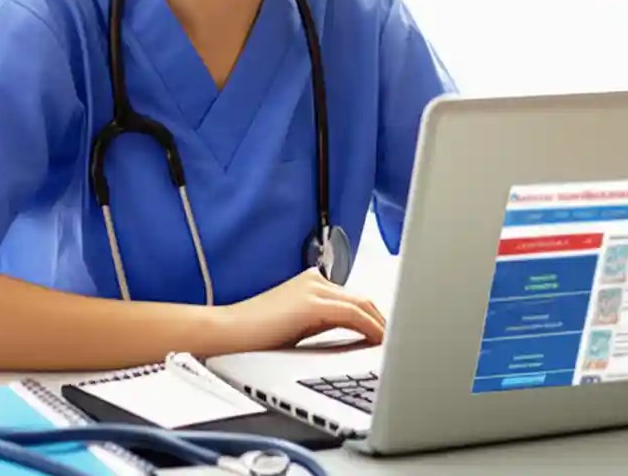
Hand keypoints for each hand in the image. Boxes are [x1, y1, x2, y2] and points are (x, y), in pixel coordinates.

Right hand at [220, 268, 385, 351]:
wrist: (225, 335)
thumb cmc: (254, 338)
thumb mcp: (296, 329)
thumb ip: (324, 326)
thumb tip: (356, 340)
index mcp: (311, 284)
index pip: (356, 300)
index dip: (378, 319)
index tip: (390, 338)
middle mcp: (315, 281)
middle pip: (364, 300)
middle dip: (386, 322)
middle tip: (402, 343)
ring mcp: (313, 289)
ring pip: (362, 305)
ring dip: (382, 326)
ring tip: (396, 346)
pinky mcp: (311, 303)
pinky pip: (352, 314)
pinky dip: (370, 329)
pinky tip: (379, 342)